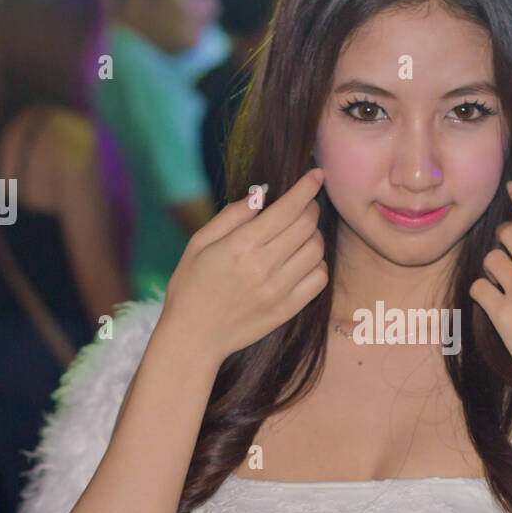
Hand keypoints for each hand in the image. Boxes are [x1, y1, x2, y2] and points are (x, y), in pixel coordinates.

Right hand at [160, 168, 327, 366]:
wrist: (193, 337)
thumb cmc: (191, 286)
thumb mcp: (199, 243)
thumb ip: (231, 215)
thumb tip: (261, 194)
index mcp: (240, 245)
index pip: (287, 208)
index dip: (306, 187)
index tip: (316, 175)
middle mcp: (263, 266)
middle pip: (307, 226)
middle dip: (310, 208)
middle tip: (303, 206)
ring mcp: (278, 290)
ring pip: (317, 250)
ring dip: (314, 236)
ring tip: (300, 235)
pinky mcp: (287, 310)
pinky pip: (319, 279)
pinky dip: (318, 265)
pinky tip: (303, 262)